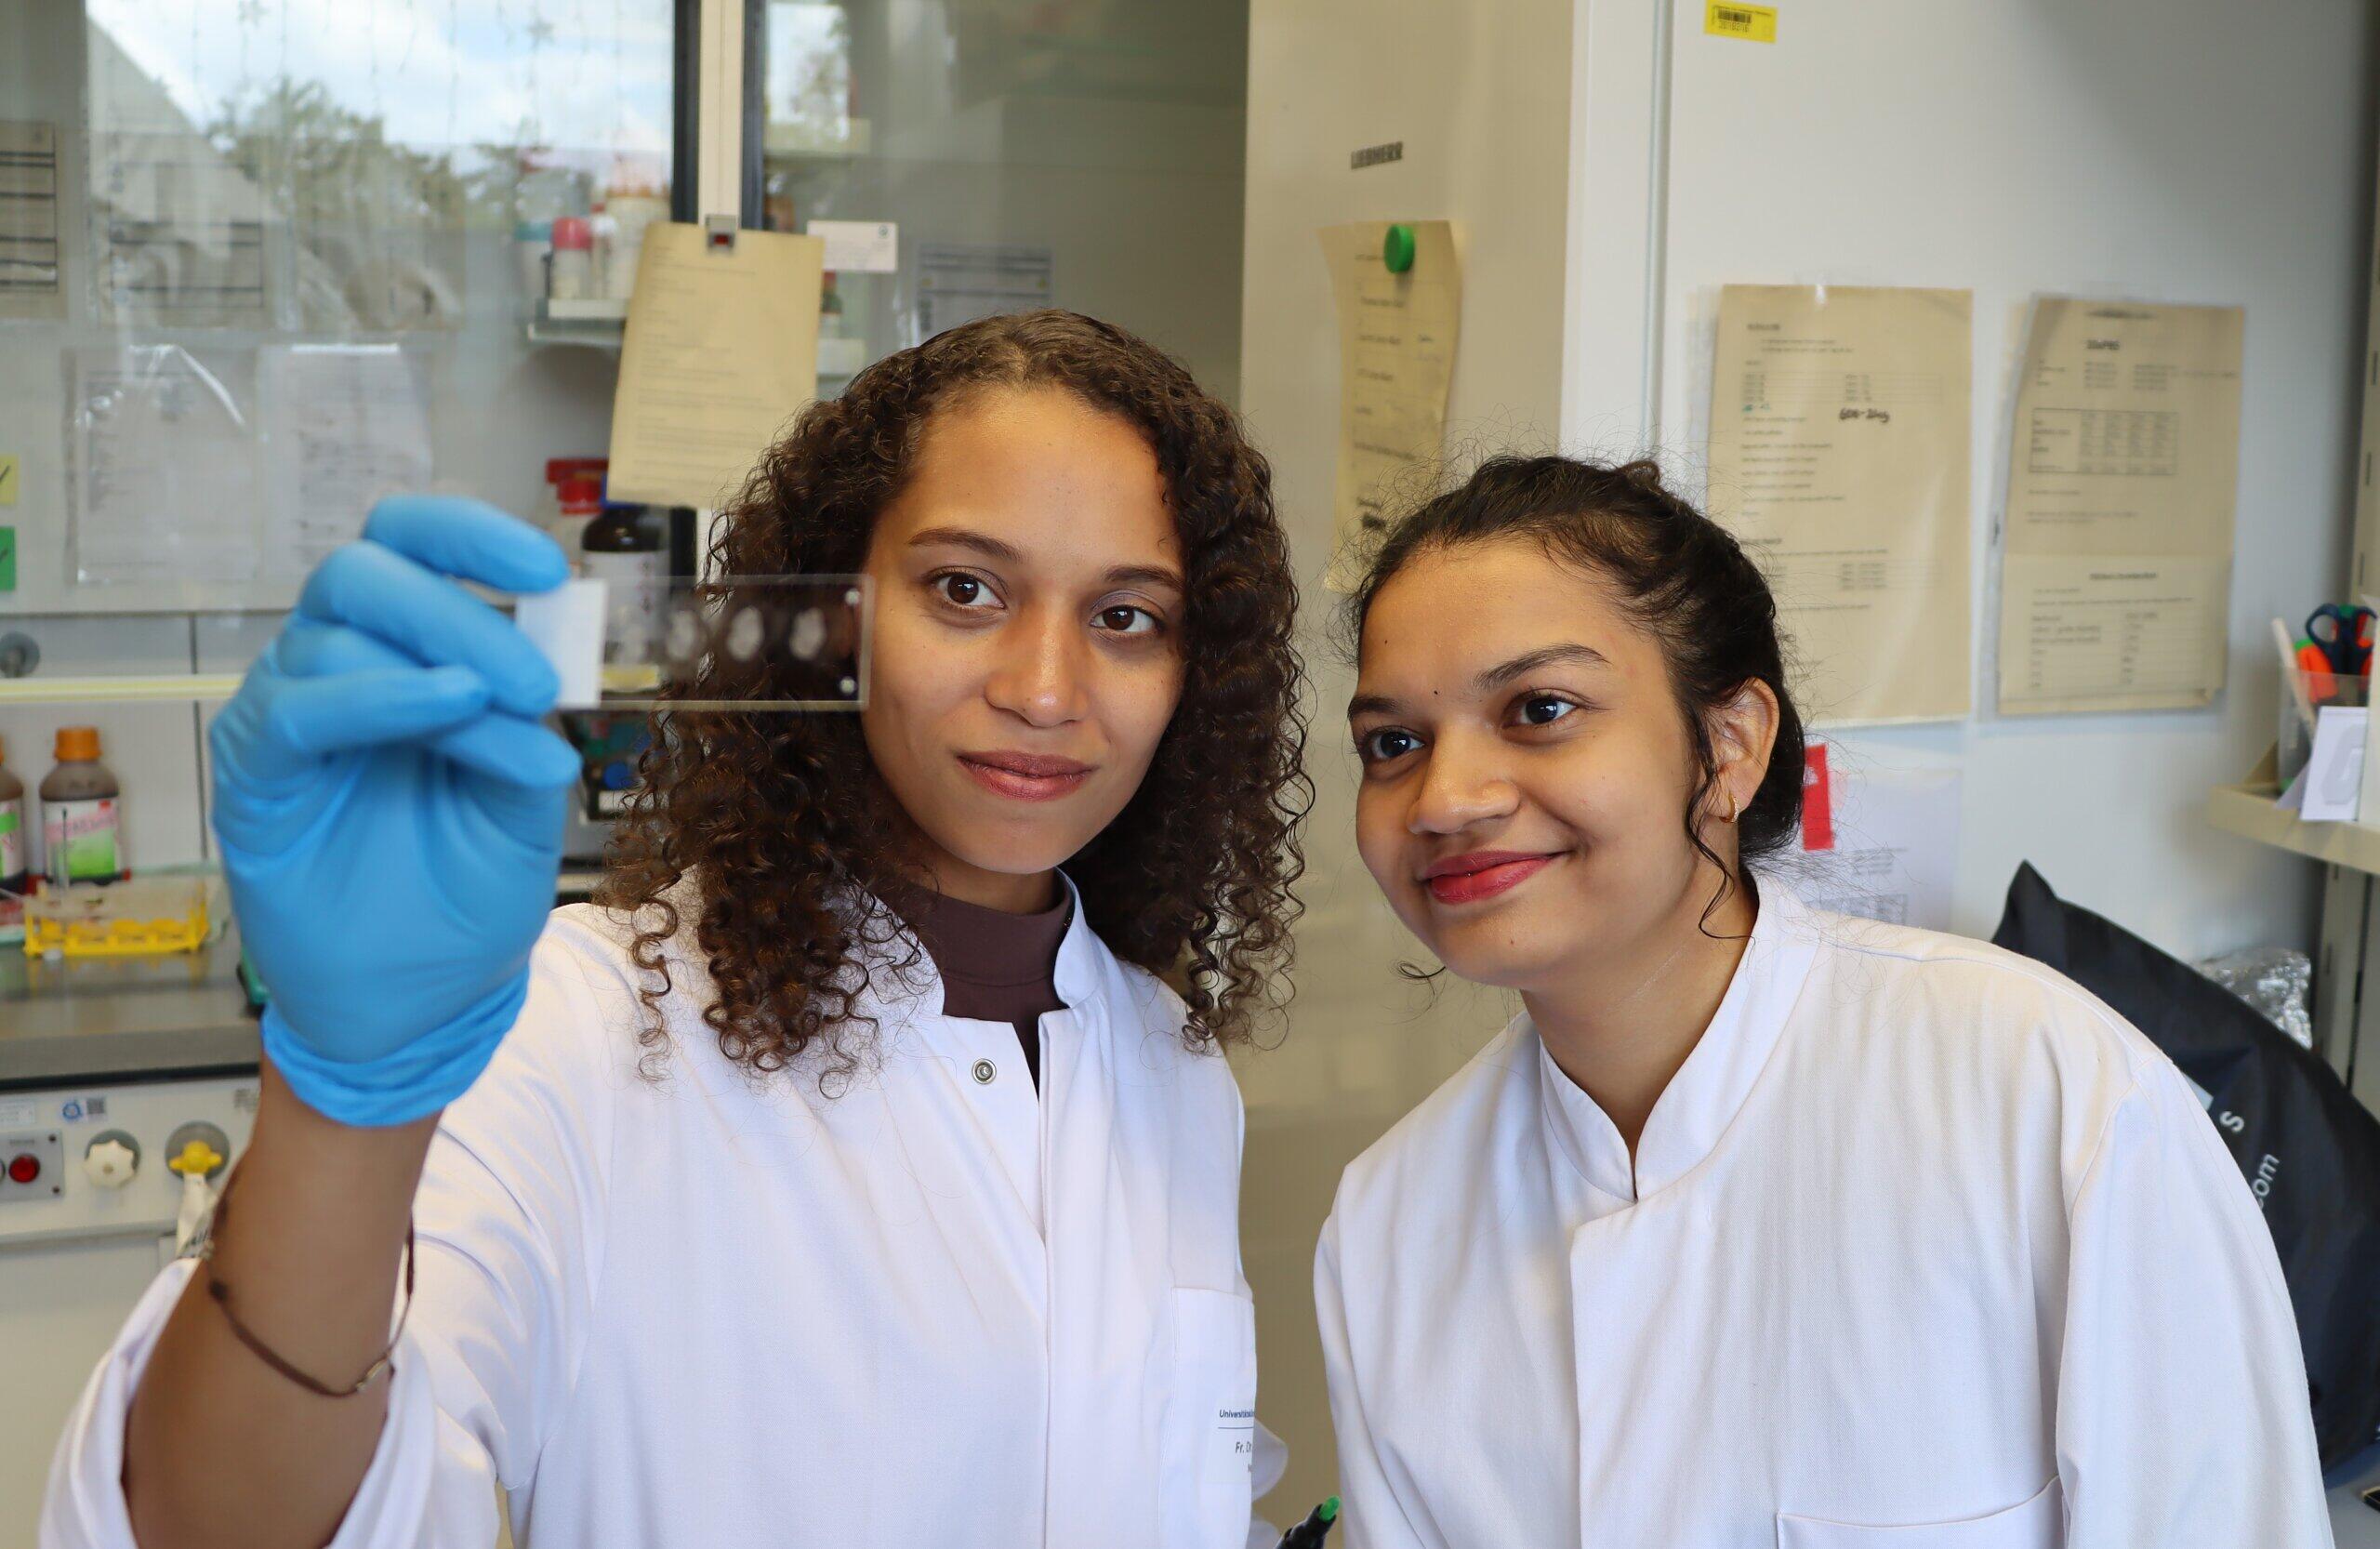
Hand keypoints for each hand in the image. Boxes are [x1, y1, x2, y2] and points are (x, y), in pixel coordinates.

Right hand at [211, 496, 580, 1126]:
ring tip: (507, 704)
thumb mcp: (521, 809)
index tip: (545, 569)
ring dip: (438, 654)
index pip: (410, 551)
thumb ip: (525, 732)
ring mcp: (291, 715)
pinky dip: (378, 698)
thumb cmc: (462, 897)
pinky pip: (299, 710)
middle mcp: (336, 668)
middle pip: (365, 572)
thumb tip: (541, 682)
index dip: (469, 537)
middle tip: (536, 674)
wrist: (414, 1001)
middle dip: (459, 605)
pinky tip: (447, 706)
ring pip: (335, 630)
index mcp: (403, 655)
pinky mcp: (255, 774)